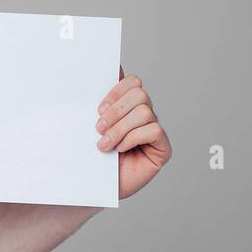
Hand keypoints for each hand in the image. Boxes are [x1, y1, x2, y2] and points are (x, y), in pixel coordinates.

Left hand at [95, 66, 170, 199]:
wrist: (92, 184)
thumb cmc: (91, 155)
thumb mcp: (90, 124)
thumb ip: (99, 99)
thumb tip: (114, 67)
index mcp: (127, 105)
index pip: (132, 82)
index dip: (116, 90)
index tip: (98, 108)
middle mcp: (143, 115)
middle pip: (140, 94)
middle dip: (115, 111)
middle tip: (98, 128)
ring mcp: (154, 130)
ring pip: (144, 112)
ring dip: (120, 128)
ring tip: (105, 144)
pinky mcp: (162, 148)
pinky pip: (154, 130)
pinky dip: (133, 138)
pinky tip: (121, 149)